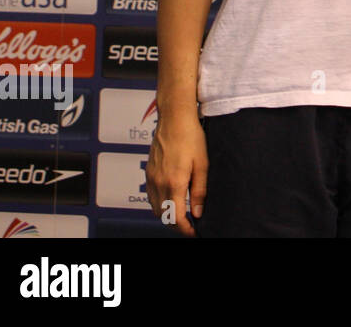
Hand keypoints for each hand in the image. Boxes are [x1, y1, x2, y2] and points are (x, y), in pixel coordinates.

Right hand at [146, 114, 208, 236]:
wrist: (174, 119)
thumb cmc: (191, 137)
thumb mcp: (202, 165)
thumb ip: (199, 191)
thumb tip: (198, 213)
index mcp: (174, 182)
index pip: (176, 216)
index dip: (185, 229)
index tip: (194, 232)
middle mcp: (159, 182)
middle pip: (163, 216)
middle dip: (176, 225)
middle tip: (190, 225)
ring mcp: (151, 178)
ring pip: (155, 208)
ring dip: (167, 215)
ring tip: (182, 214)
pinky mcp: (148, 172)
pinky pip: (151, 196)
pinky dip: (159, 204)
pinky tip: (171, 200)